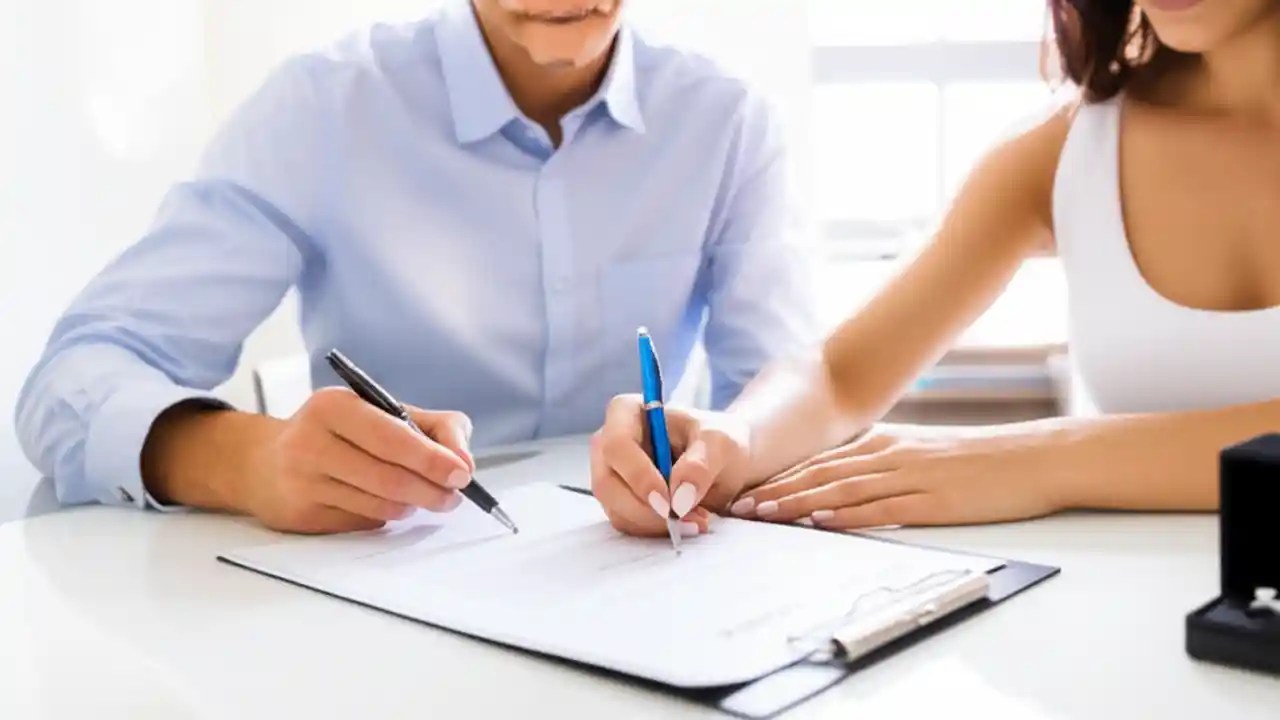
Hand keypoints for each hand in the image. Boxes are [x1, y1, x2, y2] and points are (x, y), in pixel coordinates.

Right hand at [234, 388, 477, 533]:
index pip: (393, 437)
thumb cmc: (339, 434)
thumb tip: (464, 463)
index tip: (463, 473)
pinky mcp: (301, 515)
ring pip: (379, 506)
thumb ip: (434, 427)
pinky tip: (379, 503)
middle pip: (388, 478)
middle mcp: (311, 441)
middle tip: (453, 497)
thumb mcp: (381, 413)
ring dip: (411, 506)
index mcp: (334, 406)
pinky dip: (383, 516)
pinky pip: (361, 523)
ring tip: (420, 498)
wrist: (264, 462)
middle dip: (431, 490)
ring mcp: (302, 481)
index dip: (433, 458)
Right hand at [590, 394, 750, 537]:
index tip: (668, 501)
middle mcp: (610, 443)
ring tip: (697, 520)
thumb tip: (678, 497)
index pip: (616, 445)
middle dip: (647, 510)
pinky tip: (686, 523)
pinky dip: (656, 531)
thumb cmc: (719, 441)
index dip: (638, 476)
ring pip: (616, 510)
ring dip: (655, 524)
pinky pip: (627, 524)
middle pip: (607, 484)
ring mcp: (612, 474)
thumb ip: (700, 465)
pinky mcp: (620, 501)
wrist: (728, 461)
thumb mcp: (721, 444)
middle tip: (688, 519)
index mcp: (627, 412)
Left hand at [731, 423, 1070, 529]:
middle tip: (741, 507)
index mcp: (885, 442)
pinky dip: (847, 516)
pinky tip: (821, 522)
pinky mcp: (933, 502)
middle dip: (777, 491)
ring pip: (842, 490)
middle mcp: (890, 455)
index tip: (749, 492)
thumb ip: (883, 465)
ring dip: (799, 503)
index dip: (781, 478)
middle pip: (821, 474)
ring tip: (765, 515)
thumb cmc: (979, 460)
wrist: (1033, 457)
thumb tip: (845, 485)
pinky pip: (881, 509)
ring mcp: (911, 477)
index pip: (820, 461)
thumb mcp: (922, 453)